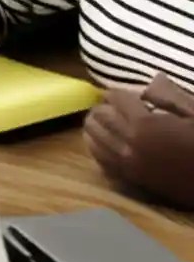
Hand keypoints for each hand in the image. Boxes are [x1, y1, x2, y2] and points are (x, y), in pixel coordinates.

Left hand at [84, 75, 193, 209]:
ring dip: (96, 126)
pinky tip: (105, 143)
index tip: (124, 93)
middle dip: (103, 107)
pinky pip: (100, 160)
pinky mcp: (128, 179)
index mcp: (144, 124)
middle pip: (99, 117)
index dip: (117, 93)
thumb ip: (169, 97)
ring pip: (92, 138)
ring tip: (107, 121)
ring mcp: (125, 163)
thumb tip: (149, 83)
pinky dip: (97, 147)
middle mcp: (128, 143)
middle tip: (114, 106)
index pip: (115, 99)